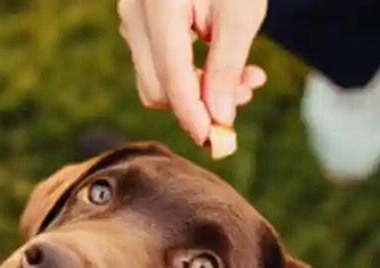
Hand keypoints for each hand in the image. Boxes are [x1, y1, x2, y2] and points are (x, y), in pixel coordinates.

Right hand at [117, 0, 268, 144]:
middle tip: (248, 91)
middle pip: (157, 86)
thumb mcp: (241, 12)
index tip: (217, 142)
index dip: (193, 116)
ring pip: (156, 76)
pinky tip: (221, 56)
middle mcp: (135, 13)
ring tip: (246, 74)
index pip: (170, 80)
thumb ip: (228, 67)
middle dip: (200, 102)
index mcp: (159, 7)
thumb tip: (218, 118)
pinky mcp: (139, 16)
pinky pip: (157, 58)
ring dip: (199, 86)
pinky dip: (189, 69)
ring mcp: (132, 14)